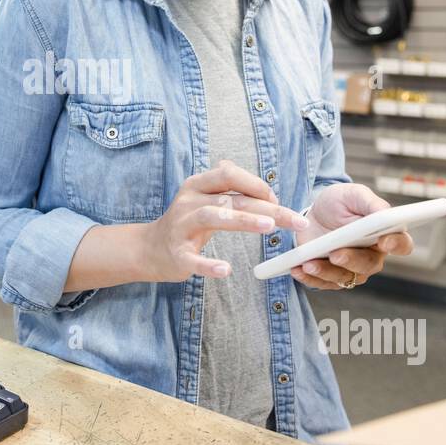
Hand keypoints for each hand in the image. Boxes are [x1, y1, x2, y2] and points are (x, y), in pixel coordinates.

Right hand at [141, 160, 309, 280]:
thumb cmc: (184, 223)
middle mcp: (188, 202)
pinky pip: (193, 259)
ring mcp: (181, 227)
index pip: (229, 174)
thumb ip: (225, 187)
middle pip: (231, 199)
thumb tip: (251, 178)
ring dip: (243, 221)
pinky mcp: (177, 254)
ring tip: (269, 226)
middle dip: (267, 207)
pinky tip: (226, 270)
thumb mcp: (201, 198)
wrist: (149, 248)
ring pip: (213, 217)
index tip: (278, 201)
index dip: (256, 184)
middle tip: (296, 220)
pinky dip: (208, 265)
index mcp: (196, 186)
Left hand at [292, 183, 412, 289]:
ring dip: (326, 272)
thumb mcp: (353, 195)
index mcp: (385, 234)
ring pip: (346, 277)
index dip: (396, 244)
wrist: (312, 214)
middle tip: (336, 254)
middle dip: (352, 260)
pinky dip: (310, 278)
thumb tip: (386, 212)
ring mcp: (352, 269)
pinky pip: (323, 283)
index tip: (385, 241)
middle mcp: (372, 256)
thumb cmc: (338, 203)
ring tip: (309, 263)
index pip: (402, 244)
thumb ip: (371, 203)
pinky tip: (297, 269)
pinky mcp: (332, 276)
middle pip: (369, 265)